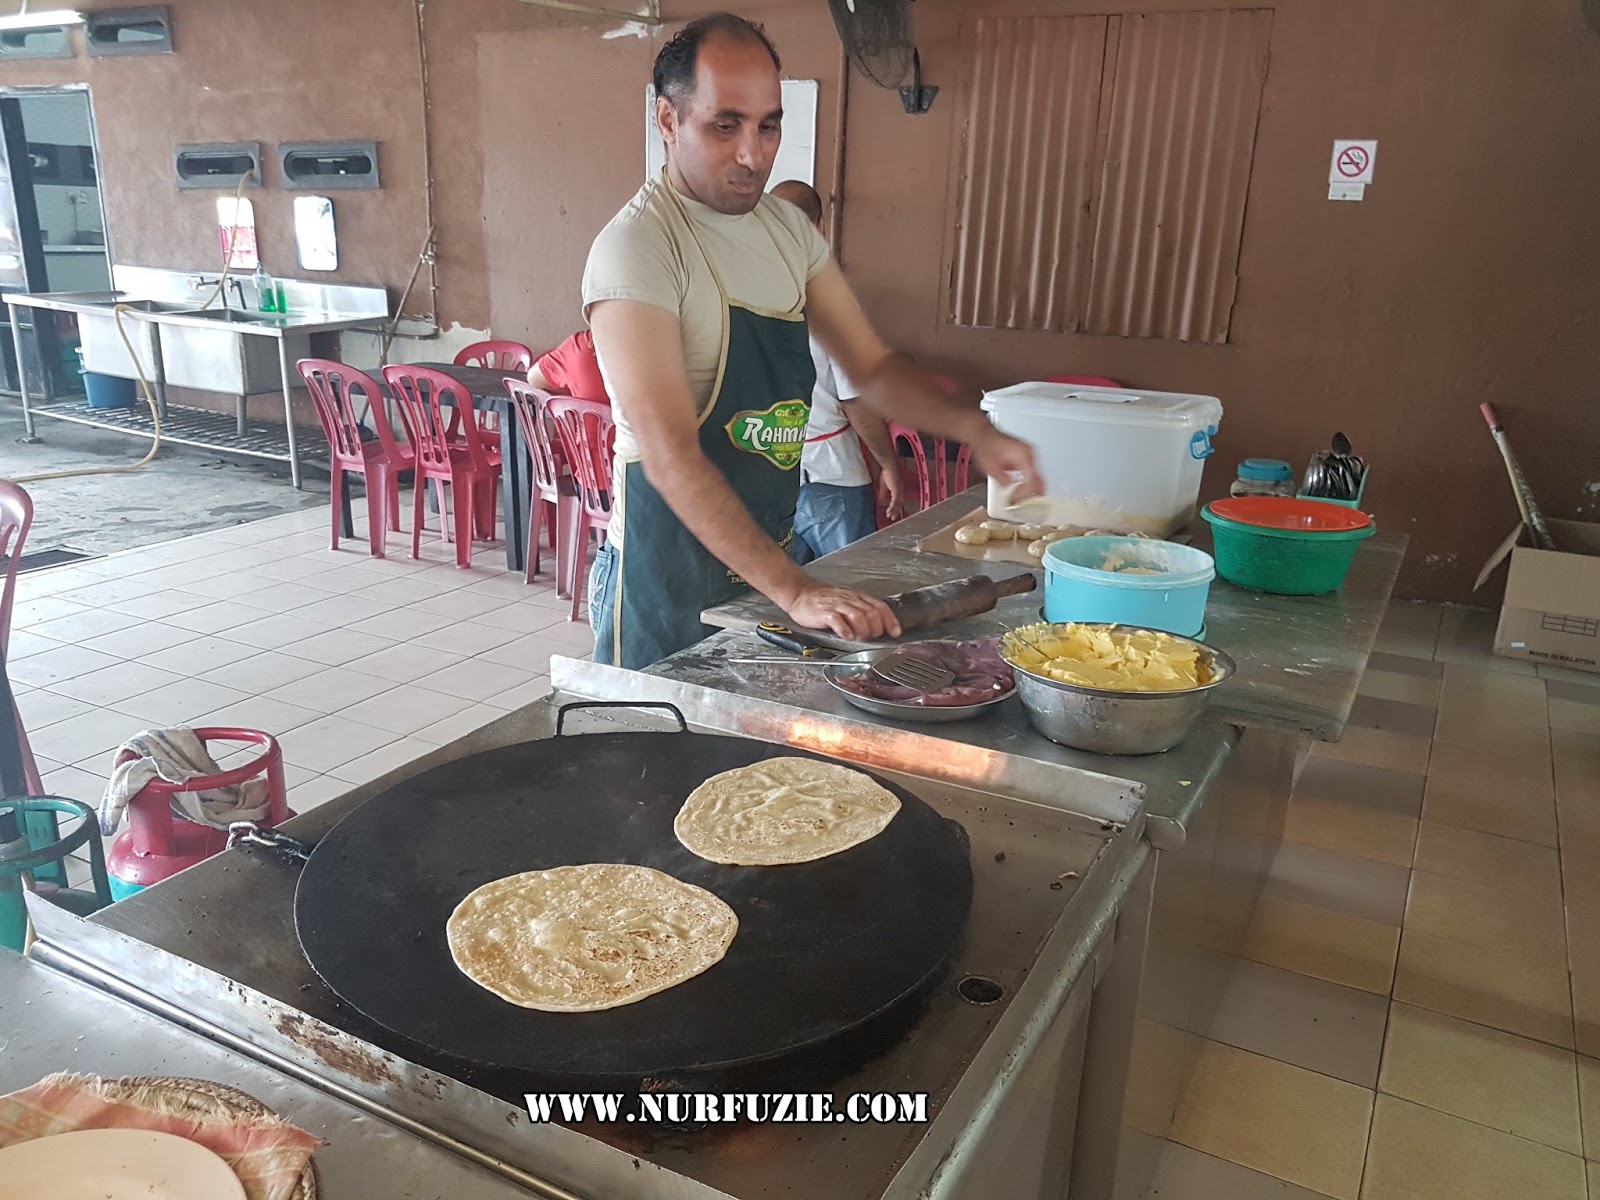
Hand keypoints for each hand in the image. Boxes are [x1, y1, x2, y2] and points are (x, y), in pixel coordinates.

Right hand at [777, 581, 901, 641]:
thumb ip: (862, 612)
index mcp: (857, 597)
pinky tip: (846, 636)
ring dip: (862, 630)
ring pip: (857, 616)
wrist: (800, 593)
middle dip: (876, 628)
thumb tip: (879, 627)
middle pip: (871, 613)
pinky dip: (844, 630)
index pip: (880, 606)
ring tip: (858, 638)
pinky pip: (837, 620)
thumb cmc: (824, 600)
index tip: (895, 632)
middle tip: (871, 637)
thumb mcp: (847, 602)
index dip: (890, 620)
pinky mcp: (823, 612)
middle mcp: (850, 600)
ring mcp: (837, 605)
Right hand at [878, 464, 905, 520]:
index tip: (892, 512)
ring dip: (894, 511)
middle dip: (896, 511)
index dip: (896, 507)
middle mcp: (901, 490)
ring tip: (890, 517)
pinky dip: (892, 508)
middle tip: (893, 518)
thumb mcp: (883, 486)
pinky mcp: (897, 491)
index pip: (898, 500)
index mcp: (898, 489)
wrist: (889, 466)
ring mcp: (900, 491)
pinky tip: (889, 512)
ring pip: (898, 504)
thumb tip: (881, 501)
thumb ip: (883, 493)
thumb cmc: (886, 472)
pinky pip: (895, 502)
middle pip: (900, 504)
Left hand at [970, 426, 1043, 500]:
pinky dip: (1030, 481)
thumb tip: (1011, 492)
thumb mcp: (991, 468)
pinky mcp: (1026, 455)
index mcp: (1024, 456)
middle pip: (1039, 478)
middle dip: (1035, 492)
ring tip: (1026, 498)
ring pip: (1037, 475)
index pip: (1033, 480)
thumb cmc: (986, 446)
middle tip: (1030, 503)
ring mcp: (1029, 453)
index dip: (1028, 493)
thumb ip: (1004, 482)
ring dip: (1032, 487)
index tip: (1022, 500)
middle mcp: (1030, 453)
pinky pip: (1032, 471)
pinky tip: (1024, 489)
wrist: (983, 434)